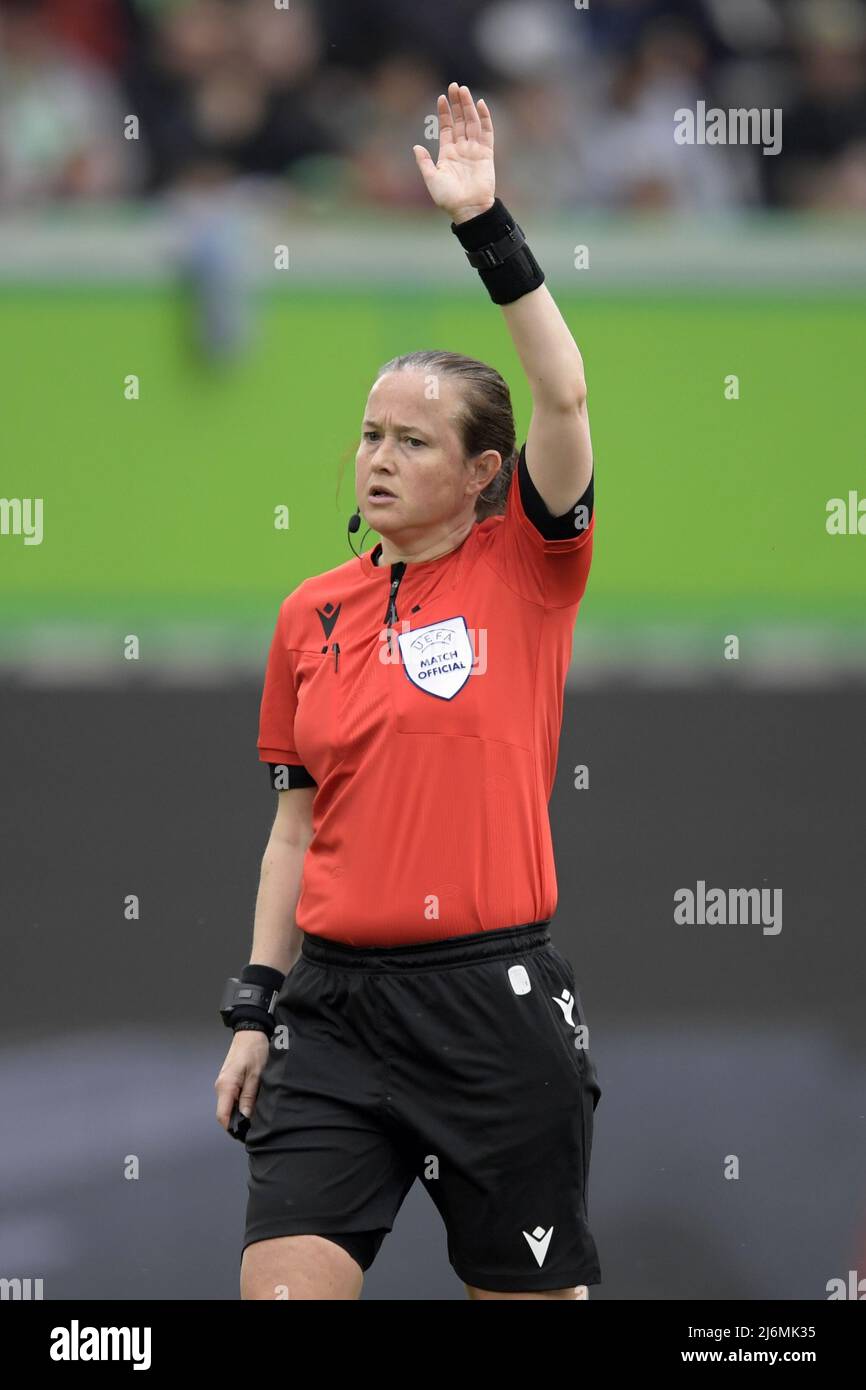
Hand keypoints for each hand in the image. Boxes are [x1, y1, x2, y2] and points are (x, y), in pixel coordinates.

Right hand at [214, 1028, 269, 1132]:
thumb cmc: (254, 1050)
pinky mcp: (229, 1080)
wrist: (250, 1031)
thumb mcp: (256, 1074)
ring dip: (241, 1112)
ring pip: (230, 1105)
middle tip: (256, 1126)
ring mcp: (224, 1083)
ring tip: (257, 1116)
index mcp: (226, 1086)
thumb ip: (249, 1096)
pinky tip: (253, 1103)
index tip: (245, 1134)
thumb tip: (245, 1116)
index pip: (222, 1116)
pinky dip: (241, 1103)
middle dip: (238, 1121)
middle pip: (225, 1112)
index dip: (232, 1128)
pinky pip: (232, 1097)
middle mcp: (221, 1086)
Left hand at [413, 82, 495, 223]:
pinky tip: (480, 104)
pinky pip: (487, 132)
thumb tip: (416, 147)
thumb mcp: (432, 179)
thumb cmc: (448, 198)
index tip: (441, 98)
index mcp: (447, 153)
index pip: (446, 128)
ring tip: (464, 90)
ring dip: (468, 106)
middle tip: (454, 86)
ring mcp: (474, 150)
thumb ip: (424, 163)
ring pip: (471, 122)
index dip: (444, 113)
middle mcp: (461, 149)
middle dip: (456, 104)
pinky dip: (484, 118)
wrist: (468, 209)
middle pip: (459, 120)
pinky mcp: (486, 153)